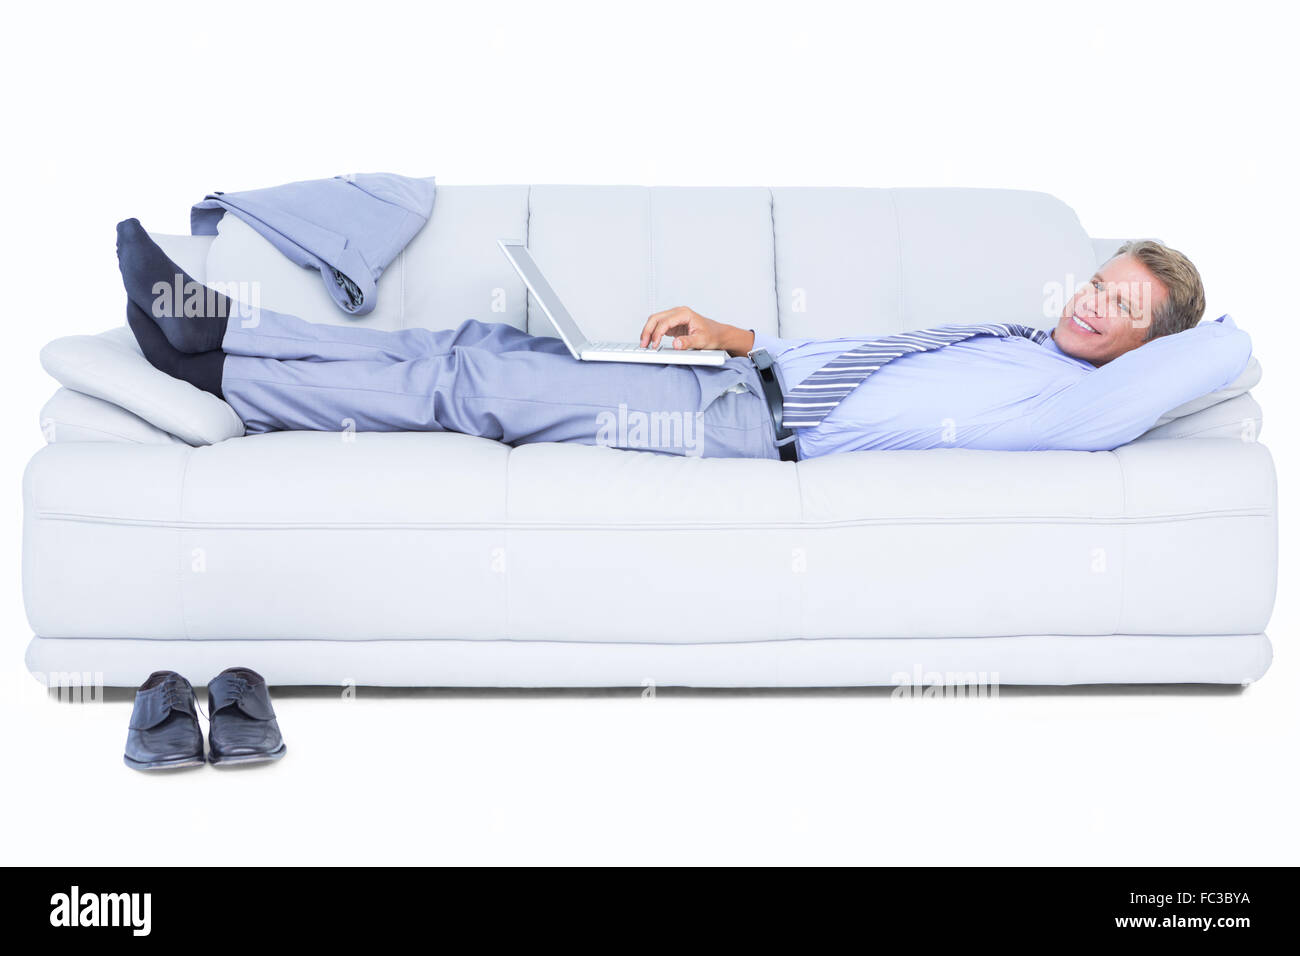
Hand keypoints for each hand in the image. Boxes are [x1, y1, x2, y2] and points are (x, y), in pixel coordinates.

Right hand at [639, 306, 755, 355]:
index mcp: (684, 313)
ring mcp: (674, 317)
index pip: (664, 321)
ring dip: (648, 331)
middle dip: (647, 331)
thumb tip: (675, 344)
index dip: (657, 334)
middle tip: (643, 345)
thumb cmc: (712, 336)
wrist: (718, 334)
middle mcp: (678, 312)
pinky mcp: (673, 323)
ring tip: (644, 344)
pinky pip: (659, 326)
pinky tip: (650, 342)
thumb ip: (688, 342)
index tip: (654, 345)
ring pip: (655, 320)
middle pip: (655, 318)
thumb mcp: (701, 341)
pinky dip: (652, 333)